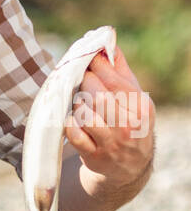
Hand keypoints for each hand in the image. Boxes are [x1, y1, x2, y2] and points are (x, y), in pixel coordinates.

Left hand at [64, 44, 154, 188]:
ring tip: (79, 100)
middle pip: (97, 95)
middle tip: (79, 79)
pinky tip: (72, 119)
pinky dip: (68, 122)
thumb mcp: (134, 98)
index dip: (97, 66)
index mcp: (141, 108)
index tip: (88, 57)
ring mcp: (110, 142)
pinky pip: (73, 133)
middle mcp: (128, 125)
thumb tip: (108, 43)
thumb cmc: (129, 123)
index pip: (115, 81)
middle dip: (84, 83)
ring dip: (76, 103)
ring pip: (84, 113)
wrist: (129, 167)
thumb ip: (121, 72)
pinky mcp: (93, 155)